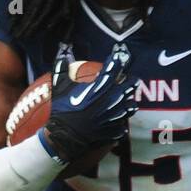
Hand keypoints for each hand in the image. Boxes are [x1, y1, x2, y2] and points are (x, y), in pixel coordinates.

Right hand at [42, 44, 137, 165]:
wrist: (66, 136)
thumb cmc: (62, 110)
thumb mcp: (59, 87)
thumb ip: (61, 68)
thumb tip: (63, 54)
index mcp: (101, 87)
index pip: (115, 68)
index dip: (117, 61)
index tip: (116, 58)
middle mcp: (112, 99)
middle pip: (131, 85)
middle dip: (130, 80)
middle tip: (127, 79)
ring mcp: (115, 115)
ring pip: (131, 105)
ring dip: (129, 102)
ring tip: (126, 101)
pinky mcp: (115, 129)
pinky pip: (123, 125)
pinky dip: (121, 124)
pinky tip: (118, 123)